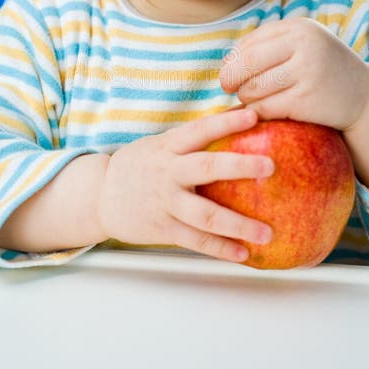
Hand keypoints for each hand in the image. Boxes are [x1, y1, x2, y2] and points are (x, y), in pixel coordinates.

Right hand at [98, 107, 273, 261]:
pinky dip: (220, 249)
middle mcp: (168, 173)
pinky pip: (196, 241)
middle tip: (269, 166)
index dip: (226, 122)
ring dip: (238, 224)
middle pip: (207, 168)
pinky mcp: (164, 229)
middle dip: (240, 166)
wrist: (99, 196)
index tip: (254, 115)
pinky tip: (243, 253)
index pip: (200, 130)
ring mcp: (166, 203)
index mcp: (169, 147)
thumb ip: (192, 138)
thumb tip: (238, 117)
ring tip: (266, 232)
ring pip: (205, 214)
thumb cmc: (138, 166)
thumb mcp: (160, 144)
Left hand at [220, 18, 368, 130]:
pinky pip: (265, 108)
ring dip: (245, 97)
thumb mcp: (302, 44)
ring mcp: (306, 73)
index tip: (229, 72)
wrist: (364, 94)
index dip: (232, 60)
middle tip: (228, 88)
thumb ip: (269, 45)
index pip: (249, 43)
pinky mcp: (306, 100)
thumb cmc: (322, 68)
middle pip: (246, 63)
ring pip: (253, 88)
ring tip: (252, 98)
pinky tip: (263, 111)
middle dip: (230, 78)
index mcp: (299, 28)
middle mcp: (304, 46)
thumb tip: (225, 62)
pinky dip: (257, 112)